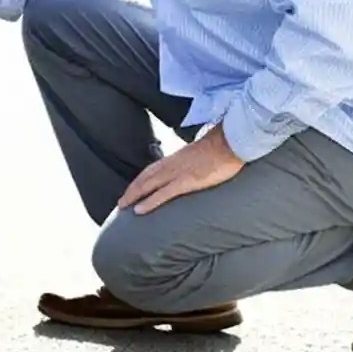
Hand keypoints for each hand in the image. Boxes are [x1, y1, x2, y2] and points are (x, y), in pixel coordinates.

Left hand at [117, 124, 244, 214]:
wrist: (231, 141)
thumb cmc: (223, 147)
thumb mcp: (204, 154)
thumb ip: (195, 160)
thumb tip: (195, 166)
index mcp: (177, 157)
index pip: (153, 168)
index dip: (141, 179)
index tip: (133, 188)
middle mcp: (172, 164)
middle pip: (145, 177)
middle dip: (132, 189)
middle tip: (121, 202)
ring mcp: (178, 173)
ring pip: (148, 185)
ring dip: (133, 195)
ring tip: (123, 206)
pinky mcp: (186, 181)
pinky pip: (162, 194)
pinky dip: (148, 202)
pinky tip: (138, 210)